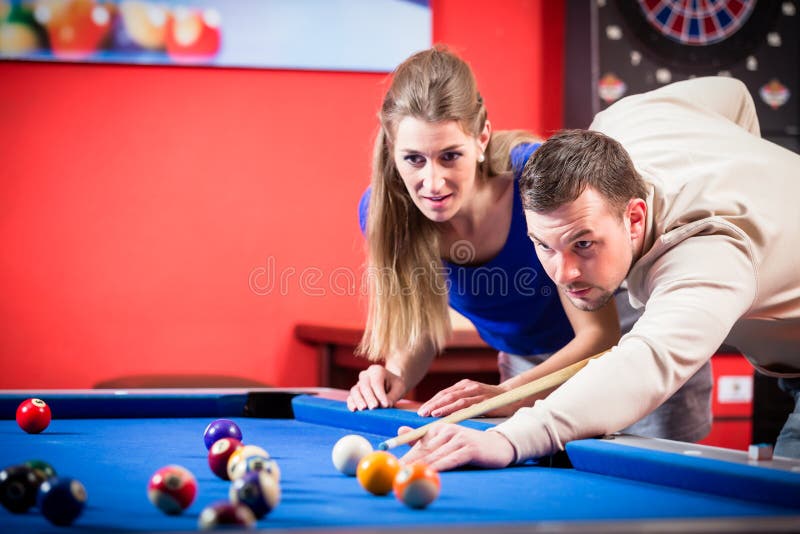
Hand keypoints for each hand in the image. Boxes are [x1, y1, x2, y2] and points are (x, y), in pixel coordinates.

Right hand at [346, 365, 406, 410]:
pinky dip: (351, 403)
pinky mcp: (355, 393)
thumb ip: (392, 397)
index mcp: (377, 370)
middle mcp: (365, 375)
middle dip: (369, 397)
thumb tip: (384, 406)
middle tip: (374, 407)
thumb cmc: (395, 386)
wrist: (390, 385)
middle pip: (364, 385)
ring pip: (355, 390)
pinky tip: (354, 410)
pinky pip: (350, 397)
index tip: (386, 405)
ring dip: (358, 400)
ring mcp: (358, 383)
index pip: (376, 382)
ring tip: (363, 409)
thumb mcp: (399, 389)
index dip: (380, 394)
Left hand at [399, 424, 515, 470]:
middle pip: (424, 449)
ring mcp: (458, 438)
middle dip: (409, 462)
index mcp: (439, 427)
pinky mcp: (469, 448)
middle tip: (396, 472)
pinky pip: (451, 459)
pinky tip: (431, 472)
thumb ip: (424, 439)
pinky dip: (440, 466)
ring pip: (436, 455)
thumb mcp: (446, 442)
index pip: (418, 443)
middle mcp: (447, 430)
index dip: (405, 456)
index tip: (393, 465)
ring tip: (408, 475)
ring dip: (421, 466)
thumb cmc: (470, 446)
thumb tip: (399, 430)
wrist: (499, 445)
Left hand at [417, 379, 519, 417]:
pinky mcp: (484, 400)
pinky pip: (466, 405)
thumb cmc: (491, 400)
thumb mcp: (474, 398)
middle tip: (421, 413)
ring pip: (454, 399)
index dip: (431, 401)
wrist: (513, 396)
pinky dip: (454, 409)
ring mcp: (477, 392)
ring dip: (440, 407)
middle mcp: (469, 386)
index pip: (444, 393)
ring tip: (430, 414)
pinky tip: (446, 414)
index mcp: (464, 385)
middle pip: (446, 395)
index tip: (421, 411)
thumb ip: (460, 402)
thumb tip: (441, 413)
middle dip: (432, 404)